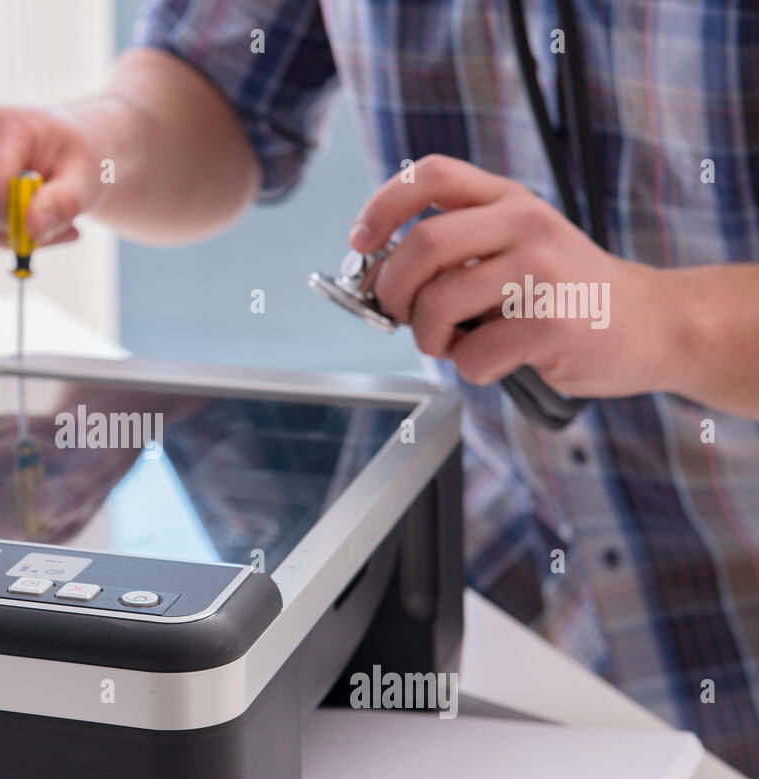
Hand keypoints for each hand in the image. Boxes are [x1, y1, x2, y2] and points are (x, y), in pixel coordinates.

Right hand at [0, 106, 105, 248]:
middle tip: (56, 227)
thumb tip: (32, 229)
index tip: (49, 220)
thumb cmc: (76, 154)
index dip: (14, 219)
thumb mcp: (86, 177)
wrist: (65, 142)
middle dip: (15, 233)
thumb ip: (63, 202)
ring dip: (11, 235)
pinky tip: (27, 216)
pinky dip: (0, 232)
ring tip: (45, 216)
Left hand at [349, 155, 686, 398]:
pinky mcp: (551, 322)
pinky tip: (501, 359)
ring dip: (430, 339)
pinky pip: (472, 354)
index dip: (383, 206)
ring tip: (457, 343)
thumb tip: (379, 278)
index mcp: (509, 200)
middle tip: (401, 314)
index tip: (362, 242)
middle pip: (421, 245)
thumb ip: (458, 250)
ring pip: (438, 304)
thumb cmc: (567, 293)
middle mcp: (525, 224)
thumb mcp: (517, 245)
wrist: (651, 324)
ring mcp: (541, 271)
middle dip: (392, 291)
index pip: (430, 175)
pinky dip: (471, 368)